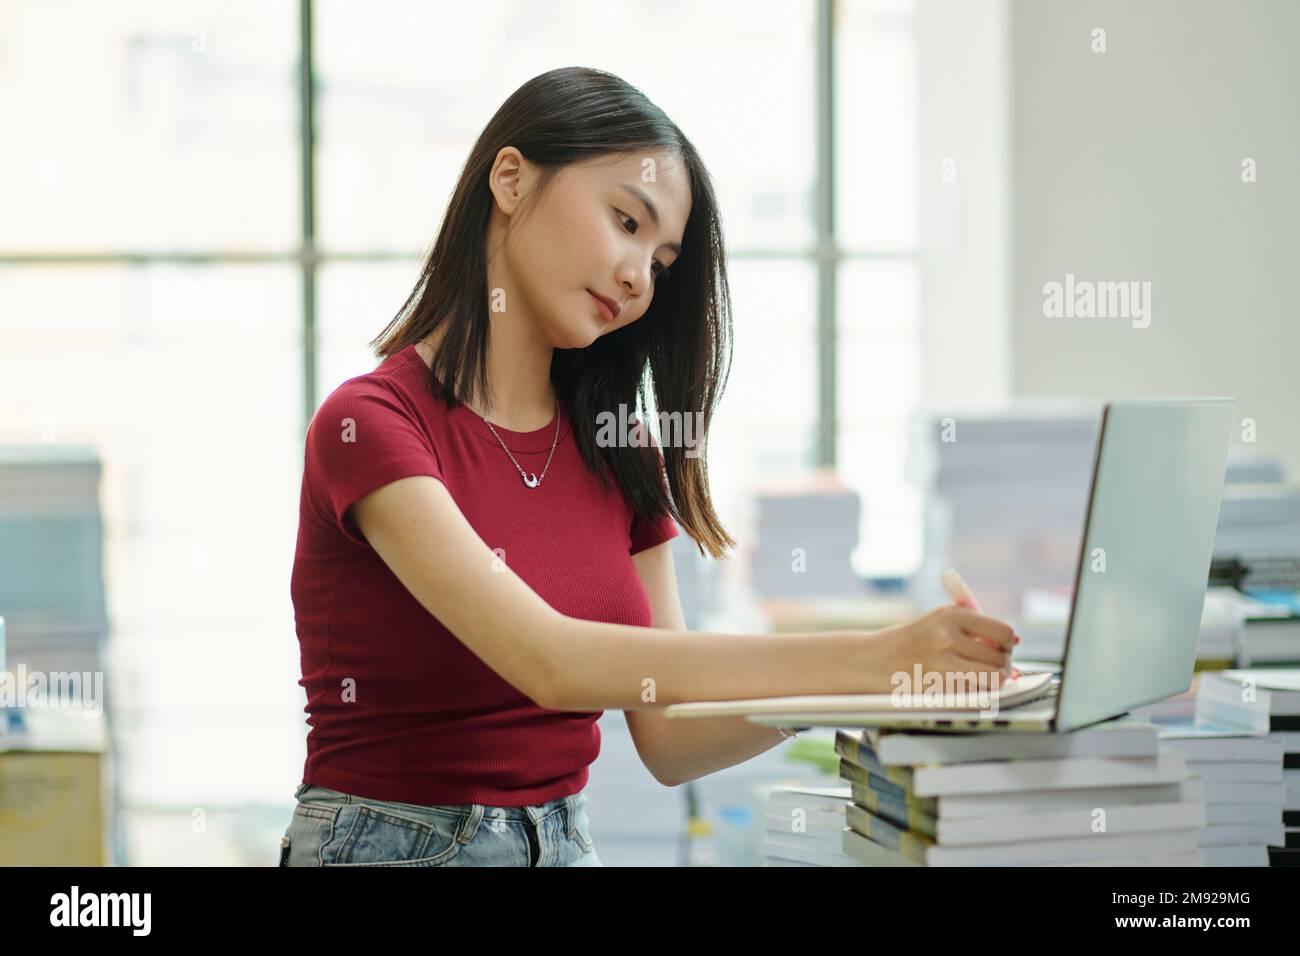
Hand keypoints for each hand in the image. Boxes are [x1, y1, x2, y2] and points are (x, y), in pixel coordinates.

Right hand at [859, 606, 1015, 693]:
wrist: (872, 659)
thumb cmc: (910, 640)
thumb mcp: (938, 620)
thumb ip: (974, 625)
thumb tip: (1014, 641)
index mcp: (952, 615)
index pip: (1003, 632)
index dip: (1006, 644)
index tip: (1000, 649)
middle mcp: (948, 636)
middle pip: (1000, 658)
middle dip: (1001, 666)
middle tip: (990, 667)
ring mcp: (942, 663)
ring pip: (993, 678)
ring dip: (991, 681)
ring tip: (978, 678)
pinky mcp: (937, 687)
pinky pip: (975, 693)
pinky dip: (974, 692)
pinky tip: (958, 685)